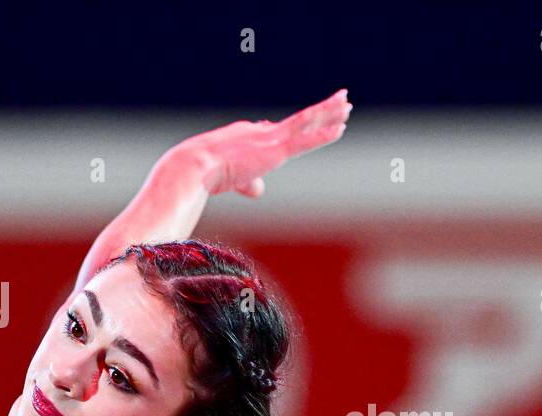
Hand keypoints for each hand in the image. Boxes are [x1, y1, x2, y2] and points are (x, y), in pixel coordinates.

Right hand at [179, 88, 351, 197]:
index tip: (314, 120)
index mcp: (249, 137)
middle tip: (341, 100)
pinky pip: (304, 140)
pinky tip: (340, 130)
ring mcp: (270, 140)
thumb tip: (260, 190)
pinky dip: (323, 135)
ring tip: (347, 104)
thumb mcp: (230, 179)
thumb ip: (248, 183)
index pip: (278, 131)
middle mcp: (261, 133)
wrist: (193, 167)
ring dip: (329, 113)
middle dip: (322, 111)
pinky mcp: (274, 151)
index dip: (299, 126)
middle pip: (299, 120)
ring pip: (306, 123)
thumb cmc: (204, 175)